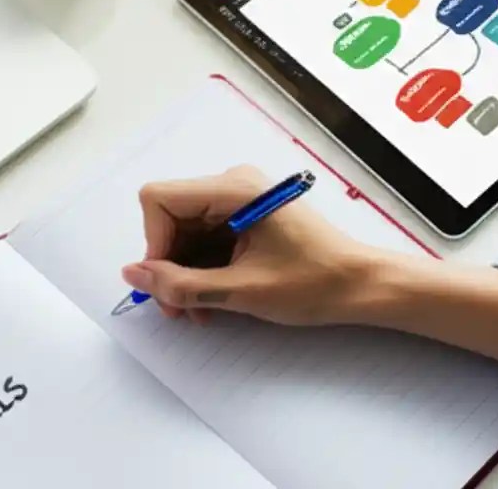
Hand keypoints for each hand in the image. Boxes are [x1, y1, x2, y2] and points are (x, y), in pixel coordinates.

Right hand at [120, 165, 497, 367]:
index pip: (160, 200)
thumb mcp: (242, 290)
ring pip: (185, 232)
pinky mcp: (245, 217)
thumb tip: (133, 275)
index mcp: (233, 190)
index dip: (154, 243)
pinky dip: (203, 269)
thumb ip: (182, 284)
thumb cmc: (314, 283)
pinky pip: (205, 238)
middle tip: (180, 309)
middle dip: (169, 265)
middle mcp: (232, 186)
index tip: (166, 283)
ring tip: (201, 311)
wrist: (363, 286)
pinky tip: (215, 299)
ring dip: (186, 273)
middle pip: (170, 218)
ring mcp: (239, 200)